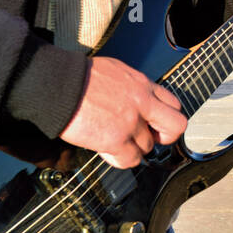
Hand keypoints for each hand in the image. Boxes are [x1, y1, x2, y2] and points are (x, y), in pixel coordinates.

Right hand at [60, 57, 185, 168]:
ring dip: (132, 148)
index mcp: (142, 85)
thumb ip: (131, 88)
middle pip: (175, 127)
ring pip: (147, 147)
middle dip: (164, 136)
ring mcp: (130, 123)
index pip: (174, 104)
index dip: (165, 117)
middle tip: (148, 138)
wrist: (57, 84)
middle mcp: (142, 103)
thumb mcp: (114, 72)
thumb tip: (135, 99)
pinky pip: (130, 160)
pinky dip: (120, 159)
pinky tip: (106, 151)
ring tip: (114, 142)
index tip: (154, 123)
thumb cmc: (77, 77)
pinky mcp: (115, 140)